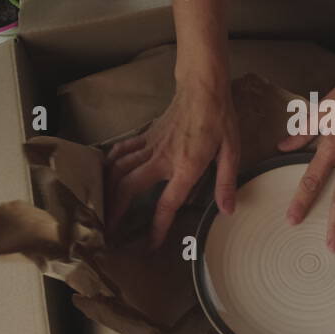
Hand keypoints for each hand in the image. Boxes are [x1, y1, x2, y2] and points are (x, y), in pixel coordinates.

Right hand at [106, 72, 238, 249]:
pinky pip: (121, 152)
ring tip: (102, 211)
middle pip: (128, 187)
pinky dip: (109, 165)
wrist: (203, 87)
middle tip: (109, 231)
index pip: (167, 204)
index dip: (158, 227)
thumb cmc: (220, 119)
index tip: (149, 246)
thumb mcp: (232, 151)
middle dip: (116, 211)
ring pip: (118, 170)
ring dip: (108, 192)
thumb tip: (227, 211)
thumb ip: (226, 182)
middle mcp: (162, 158)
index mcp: (186, 166)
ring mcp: (150, 145)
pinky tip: (106, 177)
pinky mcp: (145, 136)